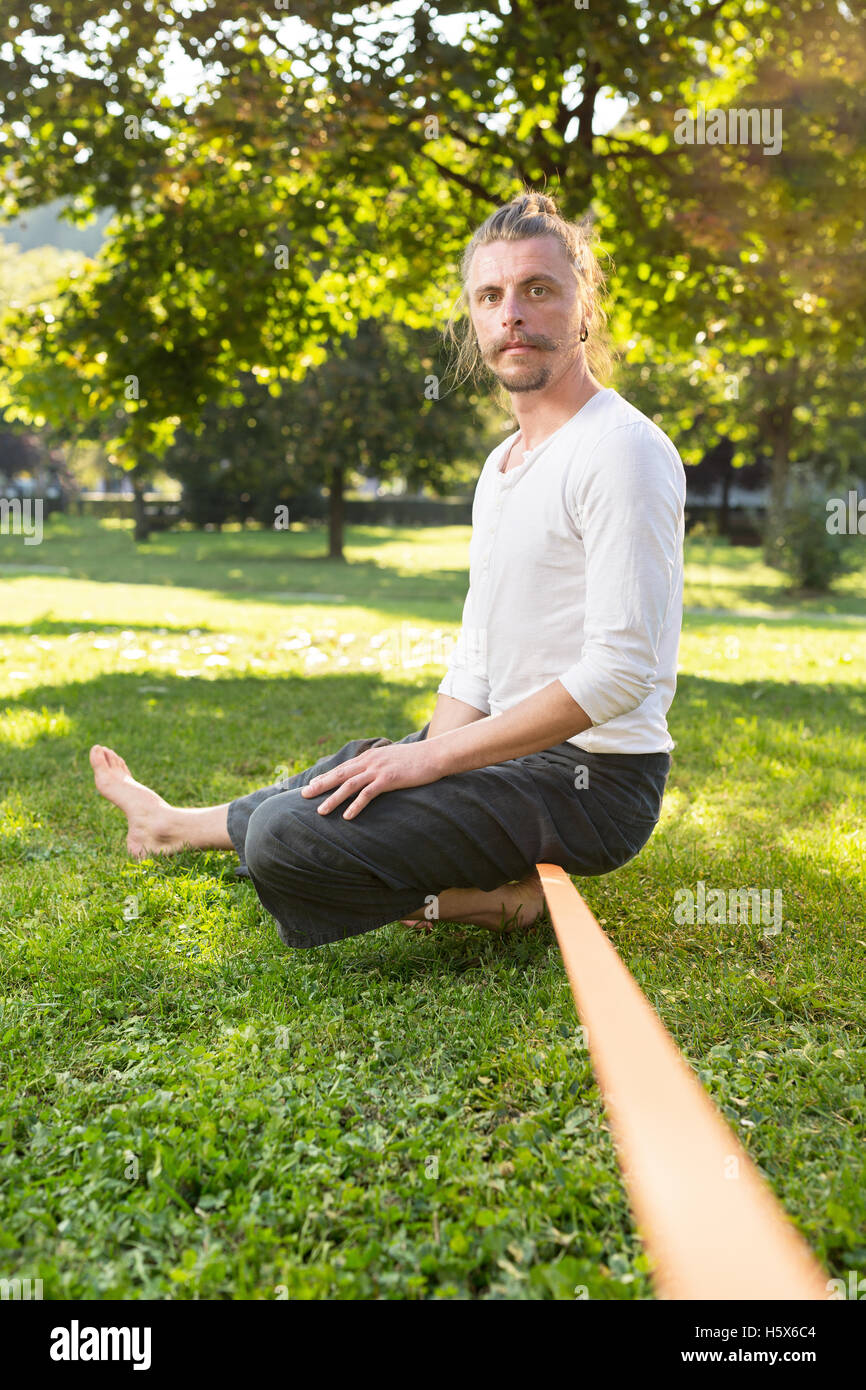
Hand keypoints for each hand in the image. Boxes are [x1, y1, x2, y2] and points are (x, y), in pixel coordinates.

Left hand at [299, 740, 443, 819]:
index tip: (312, 784)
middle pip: (340, 774)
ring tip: (321, 812)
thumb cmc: (418, 759)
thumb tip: (374, 775)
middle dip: (321, 785)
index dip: (326, 776)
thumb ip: (381, 765)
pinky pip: (367, 794)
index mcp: (370, 756)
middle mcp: (370, 761)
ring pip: (349, 785)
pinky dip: (356, 805)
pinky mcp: (388, 779)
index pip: (343, 767)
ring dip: (333, 798)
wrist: (436, 754)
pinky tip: (347, 816)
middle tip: (304, 795)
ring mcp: (378, 770)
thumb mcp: (394, 759)